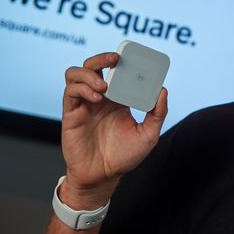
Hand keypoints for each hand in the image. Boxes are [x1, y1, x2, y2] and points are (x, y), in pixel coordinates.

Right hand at [60, 52, 167, 205]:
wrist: (103, 177)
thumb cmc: (125, 156)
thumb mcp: (149, 135)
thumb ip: (158, 113)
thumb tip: (162, 91)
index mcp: (118, 98)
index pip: (115, 70)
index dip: (121, 60)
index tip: (132, 55)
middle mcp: (100, 97)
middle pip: (93, 65)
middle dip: (102, 57)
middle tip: (115, 59)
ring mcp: (84, 104)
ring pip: (75, 74)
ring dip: (89, 73)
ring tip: (104, 87)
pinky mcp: (71, 114)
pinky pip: (70, 92)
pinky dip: (82, 89)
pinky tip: (97, 98)